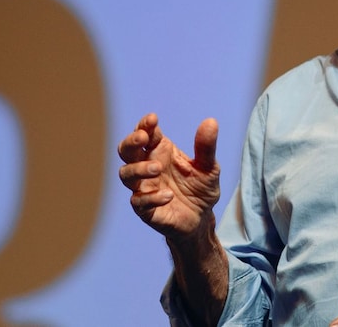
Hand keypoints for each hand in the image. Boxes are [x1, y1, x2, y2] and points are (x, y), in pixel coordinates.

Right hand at [117, 113, 220, 241]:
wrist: (202, 219)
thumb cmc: (201, 189)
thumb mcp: (209, 167)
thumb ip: (206, 147)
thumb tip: (211, 122)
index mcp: (160, 151)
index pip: (146, 133)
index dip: (145, 125)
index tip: (153, 119)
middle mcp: (147, 167)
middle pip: (126, 150)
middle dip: (131, 142)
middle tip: (143, 138)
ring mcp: (143, 188)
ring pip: (126, 174)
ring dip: (139, 169)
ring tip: (157, 168)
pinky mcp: (145, 209)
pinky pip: (139, 202)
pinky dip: (151, 197)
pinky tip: (168, 195)